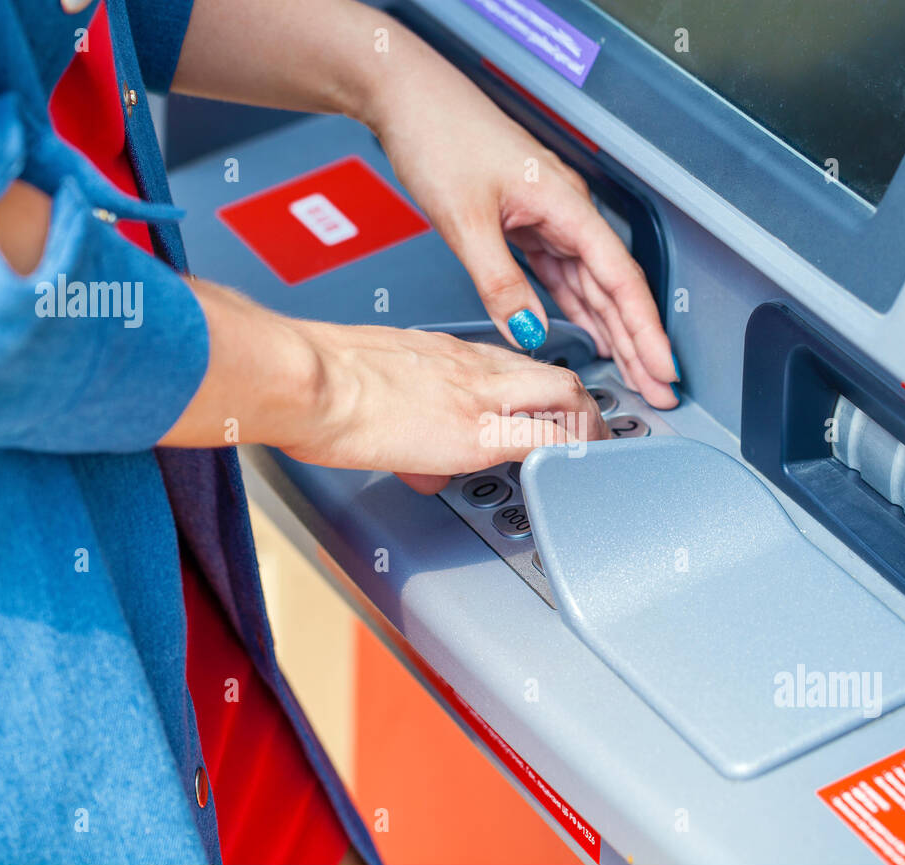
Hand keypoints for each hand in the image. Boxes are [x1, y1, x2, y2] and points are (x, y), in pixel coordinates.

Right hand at [161, 280, 608, 493]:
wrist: (311, 379)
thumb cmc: (321, 378)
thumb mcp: (373, 385)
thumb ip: (403, 416)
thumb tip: (418, 462)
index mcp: (448, 353)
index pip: (514, 365)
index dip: (541, 389)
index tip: (546, 409)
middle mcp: (474, 368)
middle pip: (555, 374)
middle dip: (582, 404)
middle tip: (588, 431)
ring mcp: (481, 398)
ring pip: (564, 396)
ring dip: (586, 426)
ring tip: (593, 453)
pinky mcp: (477, 435)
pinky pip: (544, 440)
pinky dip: (567, 454)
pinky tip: (573, 471)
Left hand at [361, 42, 679, 408]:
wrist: (407, 98)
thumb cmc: (439, 134)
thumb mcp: (467, 220)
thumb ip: (500, 283)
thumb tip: (527, 331)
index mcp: (566, 204)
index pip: (621, 280)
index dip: (646, 330)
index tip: (663, 369)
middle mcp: (566, 210)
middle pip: (614, 288)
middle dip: (640, 341)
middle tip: (658, 388)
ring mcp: (547, 216)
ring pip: (590, 285)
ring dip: (612, 330)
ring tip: (634, 372)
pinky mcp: (525, 221)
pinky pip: (562, 274)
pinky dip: (577, 308)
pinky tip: (590, 333)